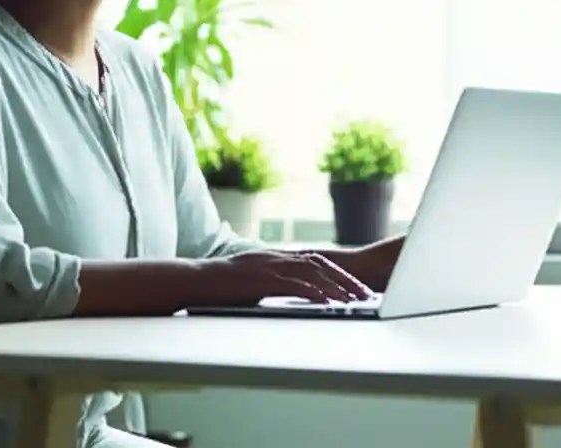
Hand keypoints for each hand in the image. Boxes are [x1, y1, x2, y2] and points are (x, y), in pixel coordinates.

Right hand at [199, 250, 373, 305]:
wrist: (196, 279)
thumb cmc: (219, 285)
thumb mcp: (251, 281)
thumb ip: (270, 284)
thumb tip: (287, 295)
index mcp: (275, 257)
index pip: (314, 260)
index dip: (337, 273)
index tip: (353, 286)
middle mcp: (276, 257)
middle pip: (321, 264)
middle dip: (345, 279)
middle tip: (363, 294)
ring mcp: (270, 266)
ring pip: (313, 273)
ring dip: (336, 287)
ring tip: (353, 301)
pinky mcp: (263, 280)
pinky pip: (295, 285)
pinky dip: (314, 293)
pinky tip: (327, 303)